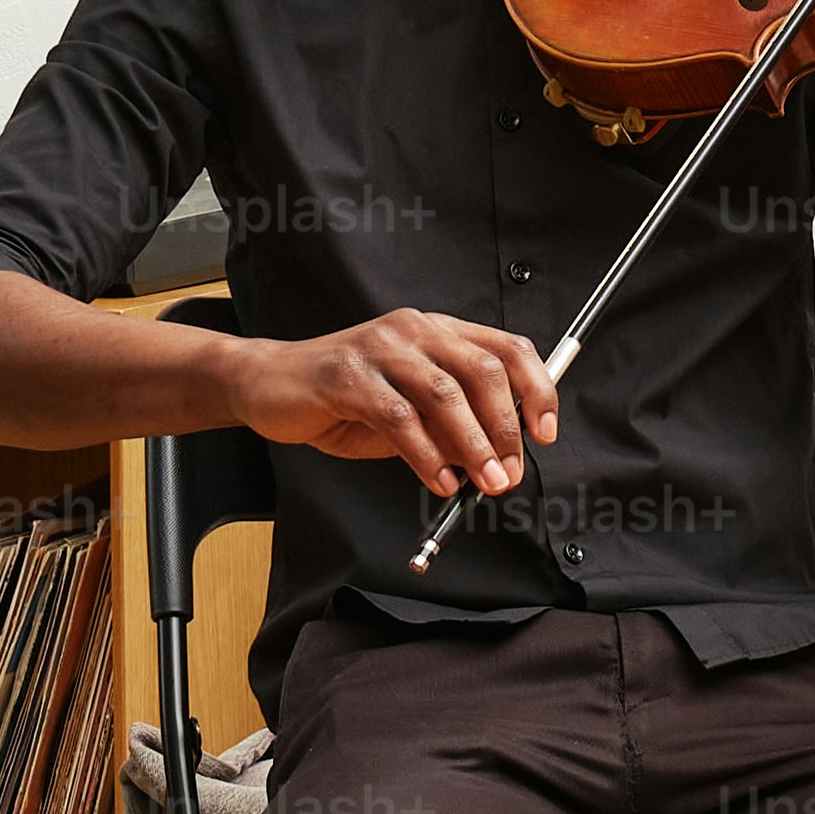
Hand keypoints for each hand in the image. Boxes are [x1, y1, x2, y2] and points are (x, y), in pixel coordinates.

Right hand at [234, 310, 559, 501]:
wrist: (268, 384)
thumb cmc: (344, 397)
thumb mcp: (411, 410)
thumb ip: (453, 425)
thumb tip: (501, 457)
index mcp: (437, 332)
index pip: (507, 350)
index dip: (537, 390)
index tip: (546, 433)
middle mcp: (414, 331)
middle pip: (483, 371)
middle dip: (506, 428)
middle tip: (510, 472)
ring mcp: (380, 349)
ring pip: (445, 394)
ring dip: (473, 445)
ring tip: (485, 482)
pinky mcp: (347, 376)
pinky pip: (399, 418)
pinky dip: (426, 455)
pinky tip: (439, 480)